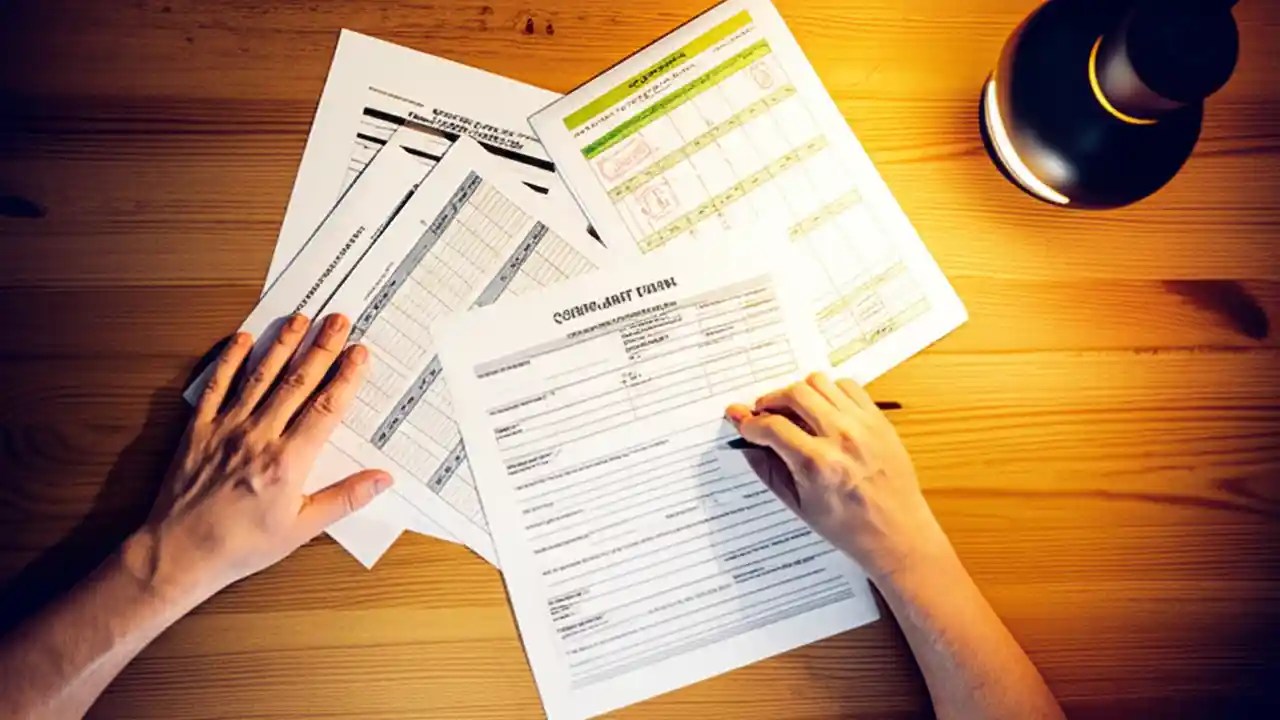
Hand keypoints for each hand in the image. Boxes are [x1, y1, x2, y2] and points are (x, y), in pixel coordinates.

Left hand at [130, 313, 391, 604]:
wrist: (179, 553)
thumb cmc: (241, 546)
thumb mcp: (302, 529)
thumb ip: (344, 498)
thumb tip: (382, 480)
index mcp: (288, 462)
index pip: (325, 409)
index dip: (346, 377)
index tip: (360, 353)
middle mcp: (258, 437)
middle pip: (297, 383)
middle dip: (321, 348)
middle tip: (339, 321)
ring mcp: (227, 429)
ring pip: (261, 377)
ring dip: (283, 345)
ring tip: (301, 319)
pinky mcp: (199, 430)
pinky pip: (217, 387)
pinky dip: (229, 361)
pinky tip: (243, 339)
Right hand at [725, 372, 947, 582]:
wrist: (896, 532)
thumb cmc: (848, 526)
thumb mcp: (797, 504)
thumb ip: (767, 467)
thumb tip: (745, 439)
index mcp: (817, 464)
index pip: (771, 426)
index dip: (750, 423)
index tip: (743, 423)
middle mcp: (841, 438)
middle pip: (793, 393)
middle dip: (770, 400)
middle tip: (764, 414)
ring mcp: (863, 425)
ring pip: (819, 382)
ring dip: (799, 393)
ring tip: (793, 411)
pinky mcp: (878, 420)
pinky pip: (848, 386)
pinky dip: (829, 392)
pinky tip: (823, 410)